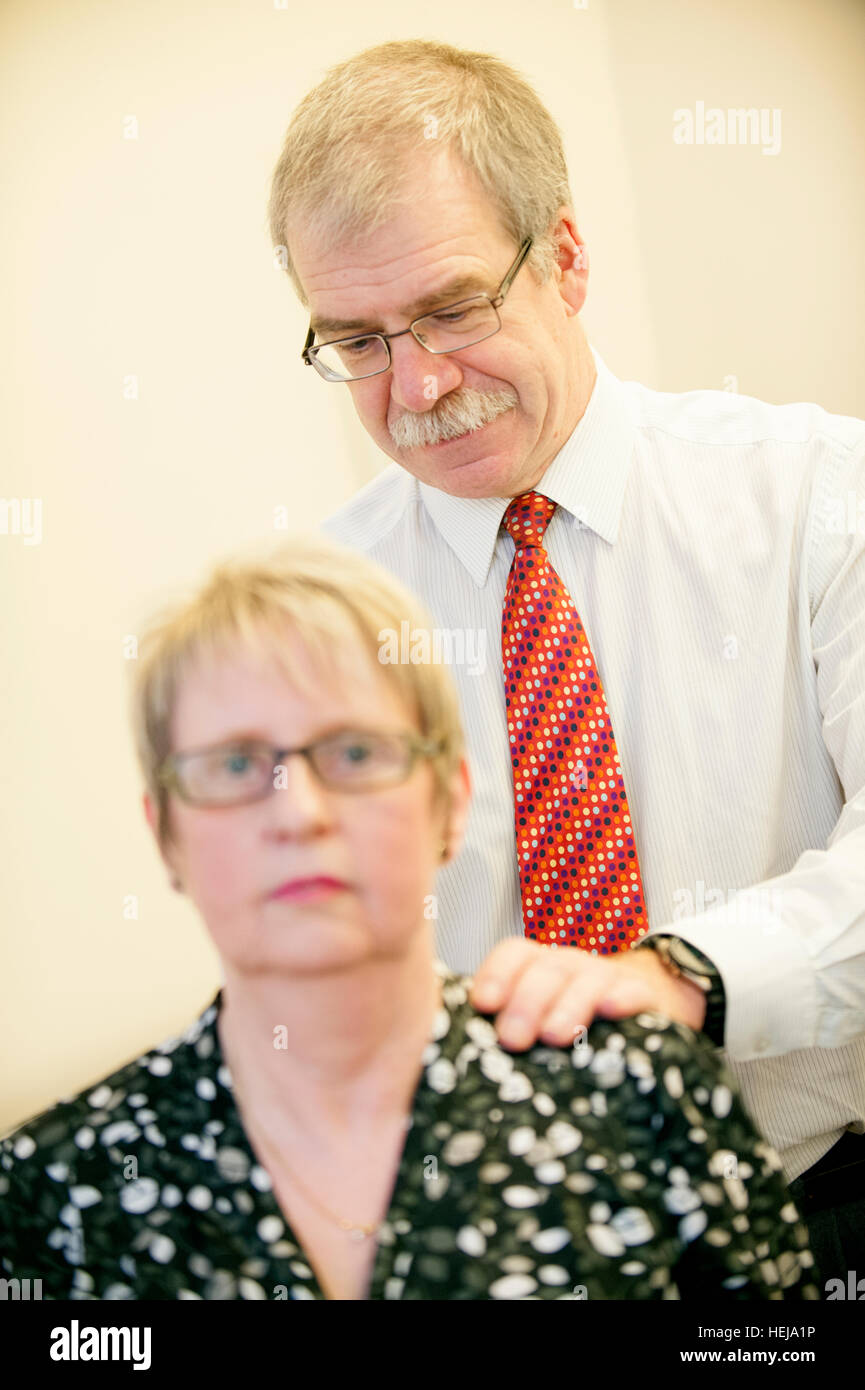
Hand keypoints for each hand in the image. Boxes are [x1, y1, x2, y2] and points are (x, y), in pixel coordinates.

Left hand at [469, 938, 706, 1049]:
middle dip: (526, 1002)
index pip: (514, 954)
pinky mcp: (643, 995)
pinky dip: (623, 998)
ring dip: (568, 1005)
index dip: (496, 974)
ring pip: (585, 980)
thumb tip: (460, 1056)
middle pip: (546, 970)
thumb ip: (506, 1027)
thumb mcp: (537, 1020)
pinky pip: (634, 991)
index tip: (483, 1005)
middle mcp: (569, 966)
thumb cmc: (571, 1020)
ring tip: (555, 1036)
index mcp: (538, 967)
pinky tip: (613, 1011)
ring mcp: (607, 978)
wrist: (642, 1003)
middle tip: (513, 1039)